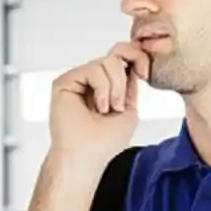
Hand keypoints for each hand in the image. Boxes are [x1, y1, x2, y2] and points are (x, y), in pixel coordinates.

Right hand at [48, 42, 150, 161]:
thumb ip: (130, 85)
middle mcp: (93, 82)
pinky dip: (102, 88)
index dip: (137, 57)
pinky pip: (93, 69)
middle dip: (124, 80)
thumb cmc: (104, 143)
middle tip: (119, 104)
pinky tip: (98, 106)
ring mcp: (79, 80)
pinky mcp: (65, 82)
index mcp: (108, 87)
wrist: (86, 156)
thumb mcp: (129, 110)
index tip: (144, 73)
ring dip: (114, 88)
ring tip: (107, 109)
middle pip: (116, 54)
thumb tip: (132, 62)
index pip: (123, 57)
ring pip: (107, 62)